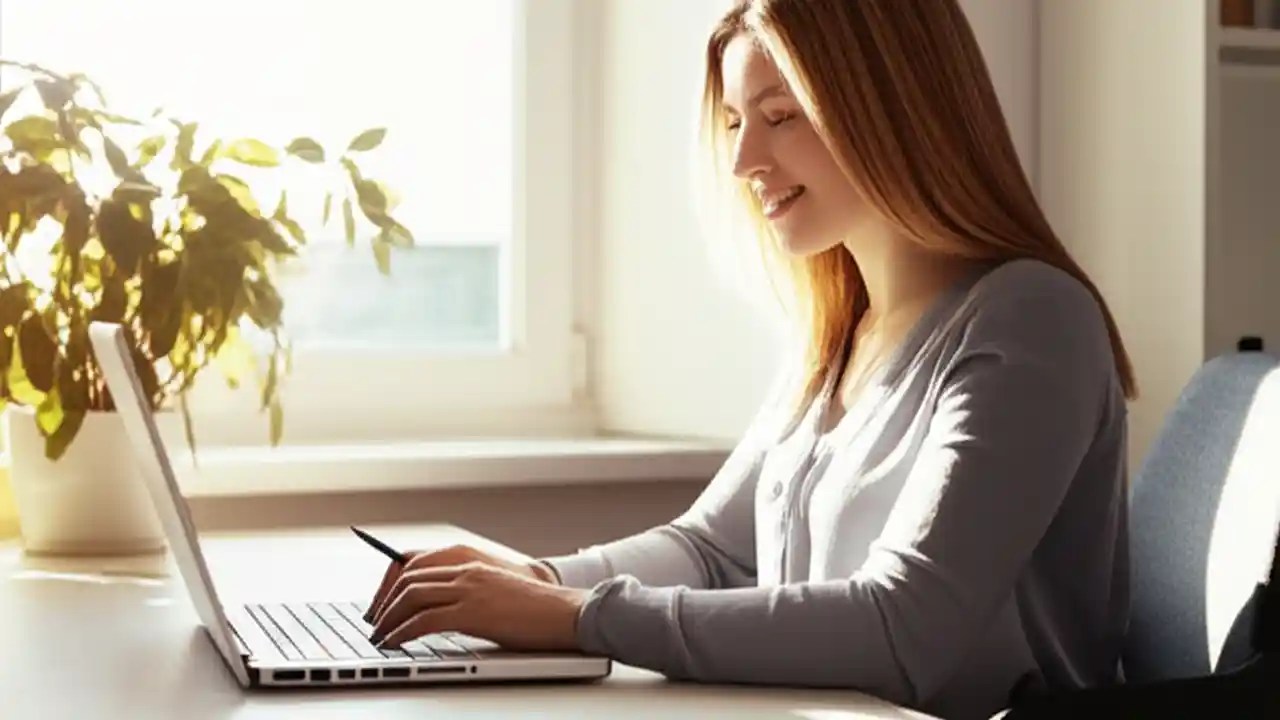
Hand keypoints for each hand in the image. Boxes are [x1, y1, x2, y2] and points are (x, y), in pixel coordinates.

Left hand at [365, 544, 555, 620]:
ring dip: (388, 617)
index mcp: (468, 560)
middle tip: (374, 621)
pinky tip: (395, 642)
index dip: (390, 581)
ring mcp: (468, 588)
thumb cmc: (533, 607)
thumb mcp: (493, 589)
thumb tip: (435, 609)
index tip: (380, 601)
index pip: (413, 561)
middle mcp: (464, 568)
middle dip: (383, 600)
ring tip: (380, 635)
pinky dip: (403, 632)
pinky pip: (424, 620)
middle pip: (406, 576)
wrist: (563, 612)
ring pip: (411, 595)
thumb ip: (465, 591)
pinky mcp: (472, 612)